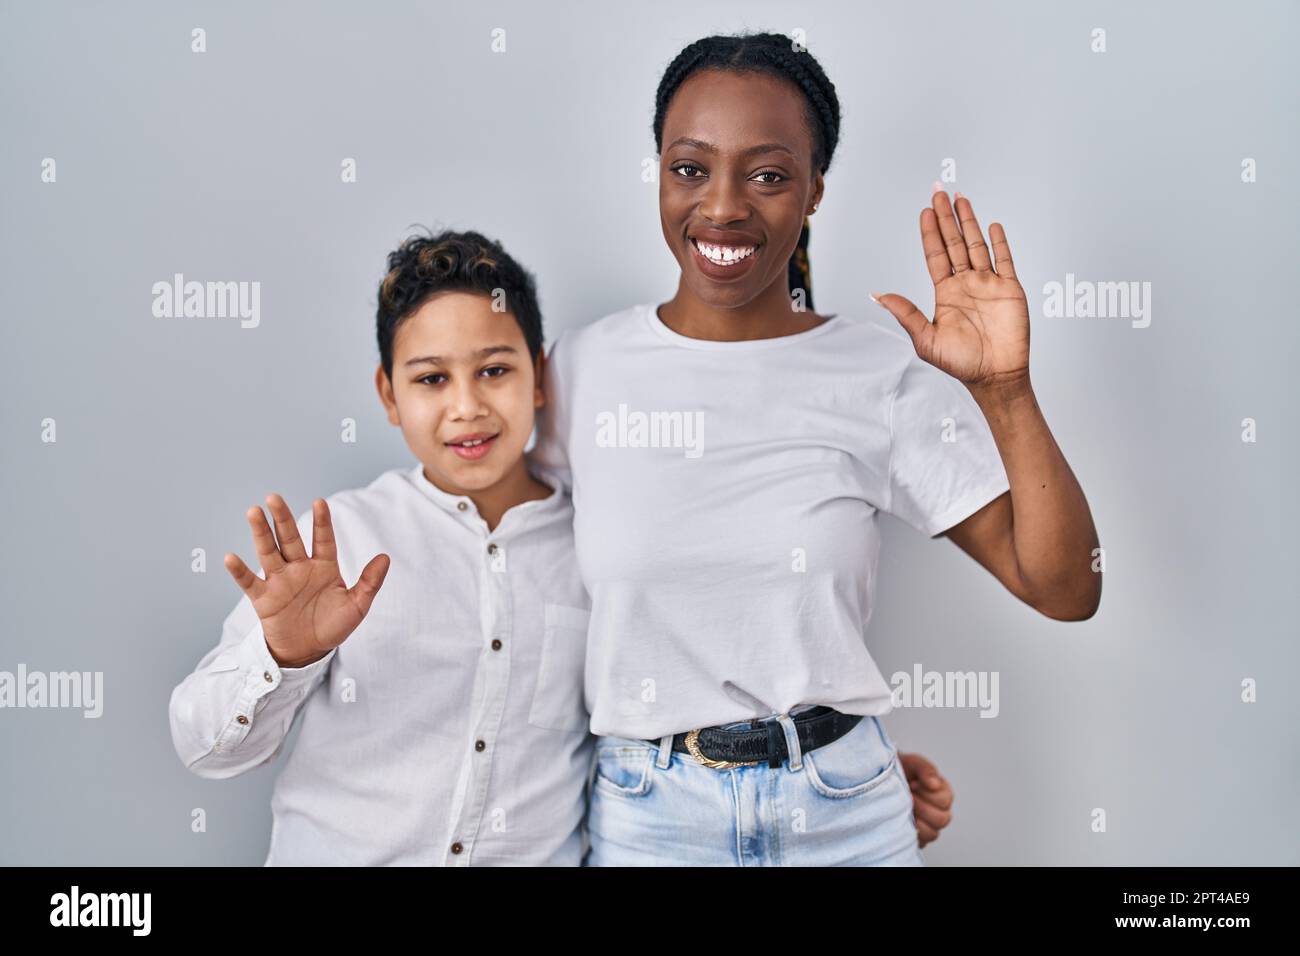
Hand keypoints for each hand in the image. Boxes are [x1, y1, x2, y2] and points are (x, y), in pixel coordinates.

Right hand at [223, 493, 389, 668]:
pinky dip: (240, 571)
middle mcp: (299, 569)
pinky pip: (249, 582)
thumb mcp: (357, 606)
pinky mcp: (264, 599)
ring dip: (260, 533)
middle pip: (289, 538)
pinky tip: (231, 557)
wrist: (308, 652)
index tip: (320, 502)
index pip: (323, 539)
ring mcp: (280, 581)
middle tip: (274, 497)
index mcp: (324, 567)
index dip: (321, 522)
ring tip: (253, 512)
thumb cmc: (333, 626)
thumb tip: (385, 557)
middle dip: (282, 518)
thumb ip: (370, 582)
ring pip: (268, 552)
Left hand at [874, 185, 1030, 389]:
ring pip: (977, 245)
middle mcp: (966, 284)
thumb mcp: (925, 339)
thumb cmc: (960, 363)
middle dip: (946, 218)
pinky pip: (1005, 260)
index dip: (930, 233)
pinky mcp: (1010, 289)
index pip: (936, 255)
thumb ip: (906, 313)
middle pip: (954, 243)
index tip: (924, 212)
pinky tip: (992, 225)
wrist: (995, 376)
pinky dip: (1000, 242)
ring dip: (969, 222)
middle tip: (939, 192)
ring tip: (961, 199)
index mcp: (945, 293)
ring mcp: (989, 284)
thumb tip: (877, 295)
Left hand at [898, 751, 953, 847]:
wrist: (880, 779)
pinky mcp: (918, 837)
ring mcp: (930, 826)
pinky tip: (901, 819)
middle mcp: (940, 812)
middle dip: (921, 806)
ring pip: (933, 834)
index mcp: (943, 793)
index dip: (926, 792)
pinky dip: (911, 832)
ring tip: (903, 807)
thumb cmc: (900, 771)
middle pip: (942, 819)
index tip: (912, 784)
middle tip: (907, 796)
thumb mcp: (912, 763)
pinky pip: (920, 843)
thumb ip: (925, 769)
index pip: (945, 800)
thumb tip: (934, 784)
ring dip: (916, 820)